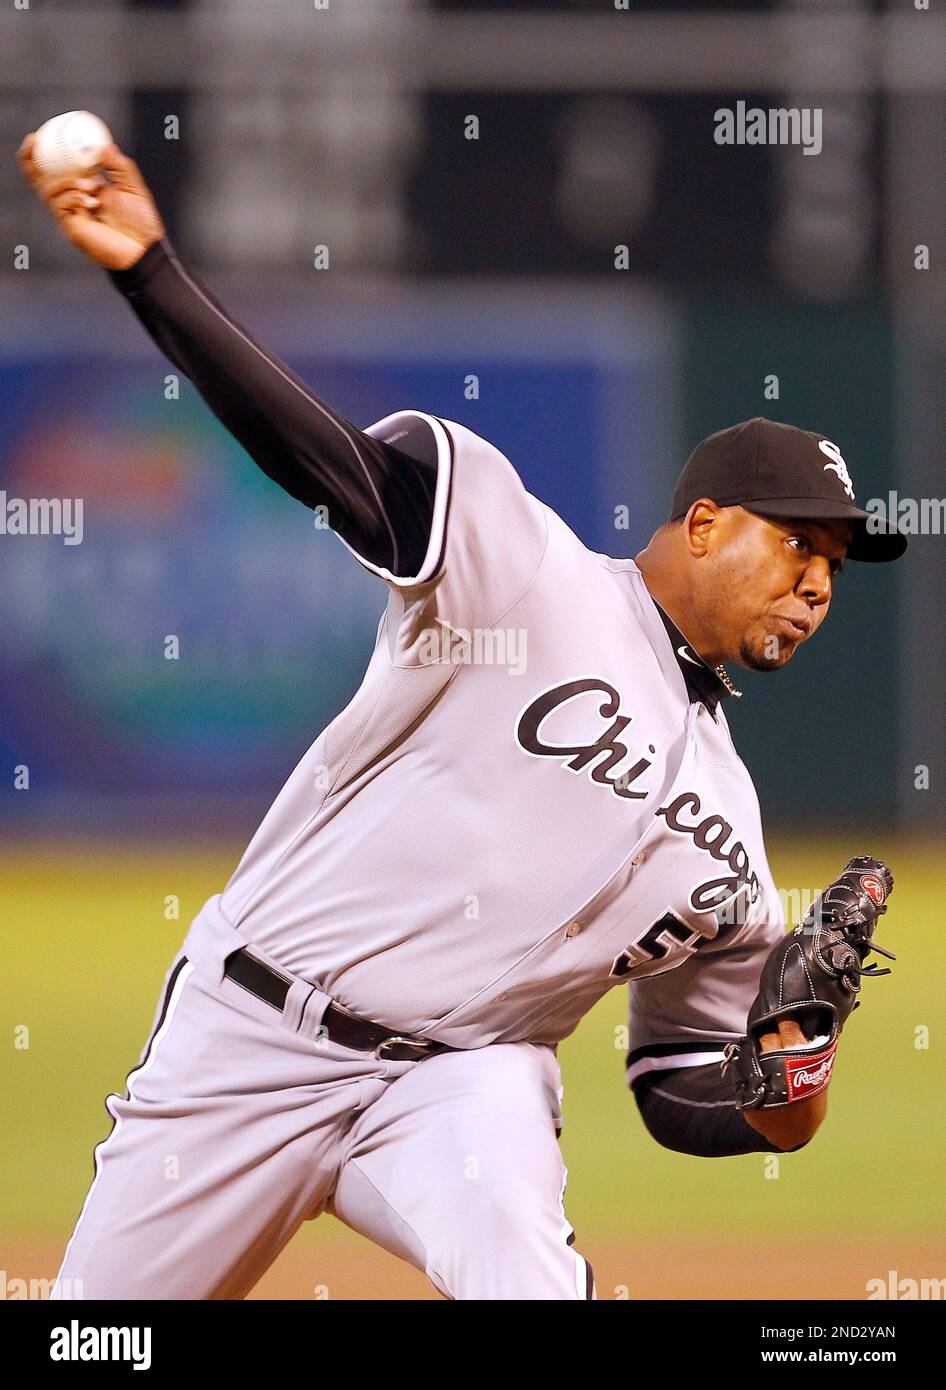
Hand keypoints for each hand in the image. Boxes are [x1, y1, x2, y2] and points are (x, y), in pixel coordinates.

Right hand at [18, 135, 164, 270]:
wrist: (144, 250)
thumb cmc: (141, 224)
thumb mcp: (133, 187)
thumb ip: (120, 166)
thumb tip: (105, 145)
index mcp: (86, 188)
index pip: (59, 168)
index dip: (46, 152)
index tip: (43, 133)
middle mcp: (74, 200)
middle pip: (39, 178)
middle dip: (31, 159)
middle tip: (34, 141)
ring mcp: (70, 215)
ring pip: (48, 189)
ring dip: (67, 181)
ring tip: (92, 186)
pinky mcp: (71, 227)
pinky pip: (59, 205)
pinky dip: (73, 197)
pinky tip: (92, 201)